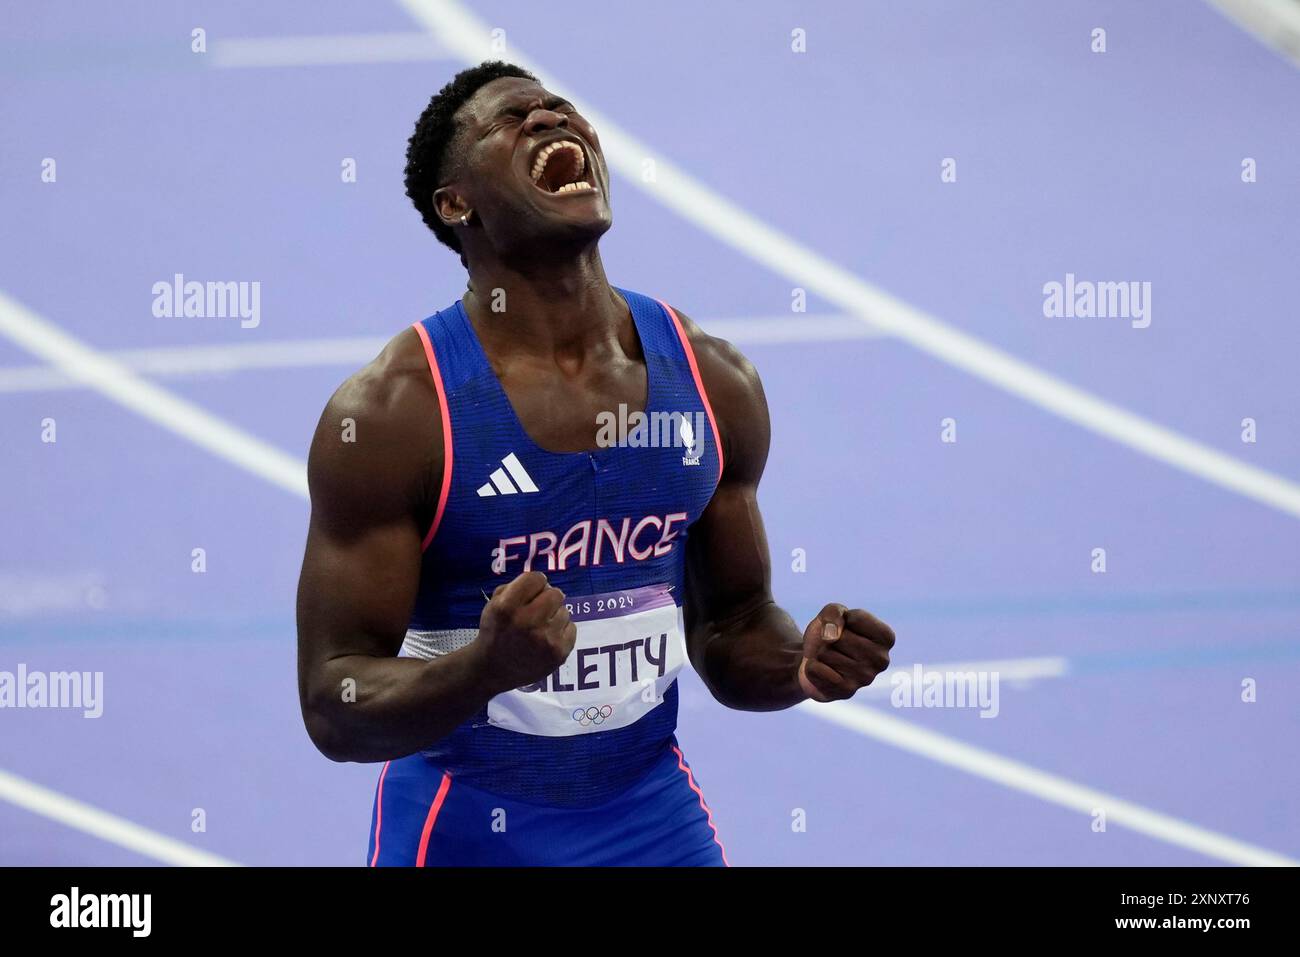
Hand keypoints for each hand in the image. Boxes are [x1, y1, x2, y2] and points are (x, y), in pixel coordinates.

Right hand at [471, 571, 576, 694]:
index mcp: (507, 607)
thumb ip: (516, 587)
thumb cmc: (495, 632)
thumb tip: (544, 582)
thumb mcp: (493, 604)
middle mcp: (527, 622)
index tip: (530, 593)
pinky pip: (572, 628)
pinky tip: (547, 639)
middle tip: (538, 610)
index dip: (534, 584)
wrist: (492, 670)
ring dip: (554, 616)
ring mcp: (545, 639)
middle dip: (547, 599)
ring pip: (565, 611)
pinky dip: (562, 632)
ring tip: (540, 628)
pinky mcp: (558, 653)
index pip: (536, 578)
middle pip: (556, 593)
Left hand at [797, 603, 894, 701]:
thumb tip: (830, 637)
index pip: (857, 618)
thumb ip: (834, 613)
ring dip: (821, 653)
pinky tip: (822, 671)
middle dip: (829, 638)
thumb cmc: (829, 633)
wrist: (814, 661)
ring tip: (829, 658)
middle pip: (839, 638)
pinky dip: (812, 666)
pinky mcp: (846, 692)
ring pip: (826, 653)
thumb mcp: (833, 612)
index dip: (843, 618)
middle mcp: (882, 660)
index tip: (845, 628)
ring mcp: (866, 678)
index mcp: (887, 638)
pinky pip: (816, 669)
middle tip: (834, 646)